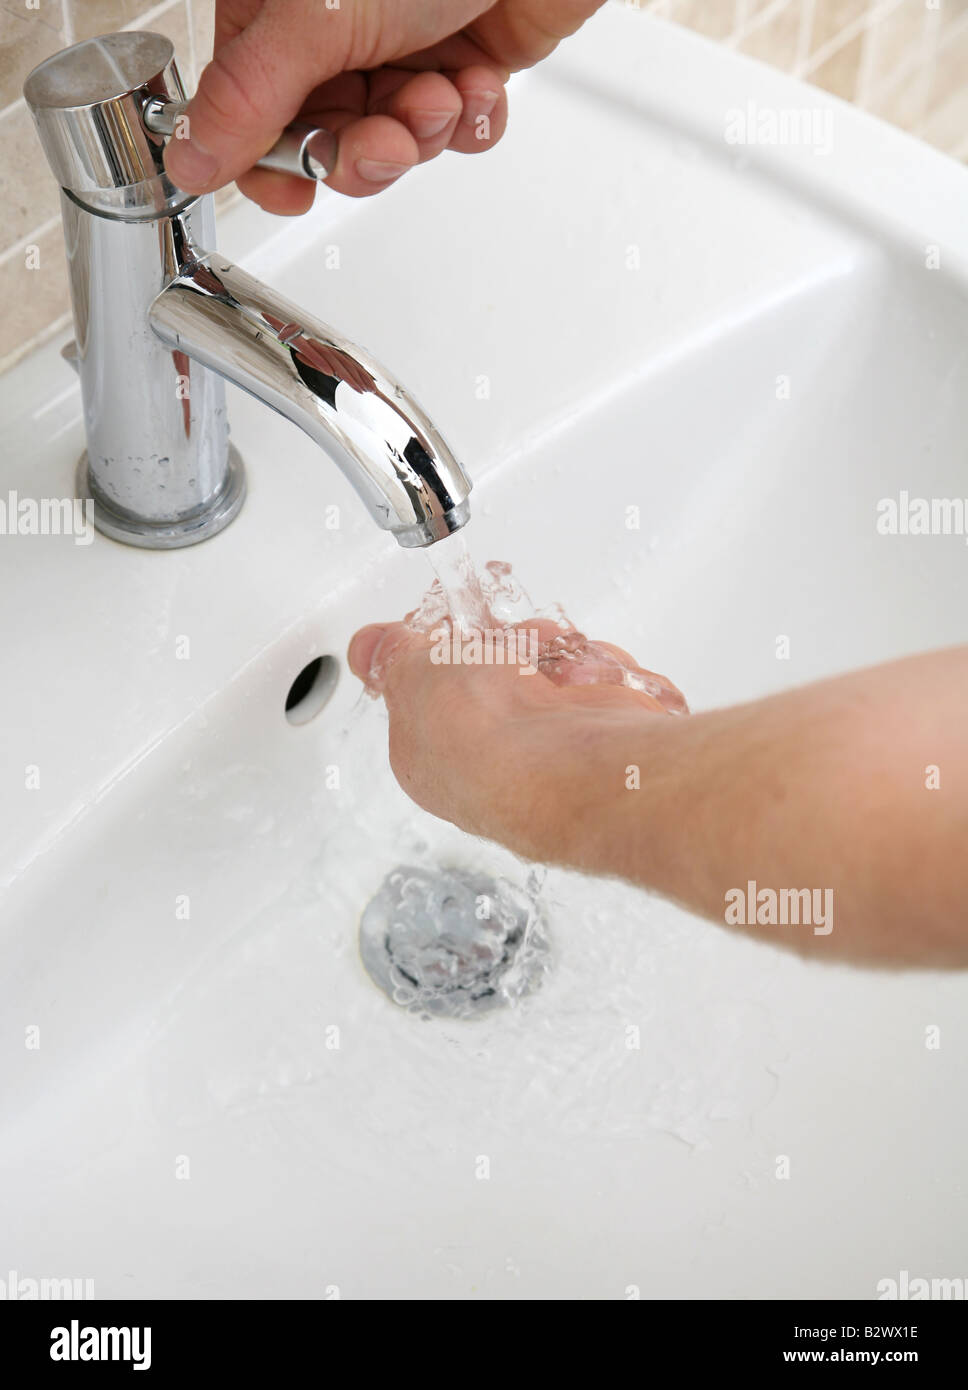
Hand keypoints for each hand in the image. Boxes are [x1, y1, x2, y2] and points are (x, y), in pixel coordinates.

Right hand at [165, 0, 605, 211]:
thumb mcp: (318, 15)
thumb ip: (250, 95)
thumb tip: (189, 158)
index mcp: (277, 13)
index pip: (249, 115)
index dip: (272, 164)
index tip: (296, 190)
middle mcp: (335, 34)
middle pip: (325, 143)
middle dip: (364, 151)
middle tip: (390, 132)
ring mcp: (401, 50)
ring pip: (394, 144)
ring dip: (423, 133)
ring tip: (442, 90)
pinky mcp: (463, 65)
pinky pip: (455, 131)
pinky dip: (471, 121)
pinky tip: (477, 84)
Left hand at [347, 618, 684, 865]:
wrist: (571, 762)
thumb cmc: (486, 736)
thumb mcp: (410, 672)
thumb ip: (392, 654)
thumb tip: (367, 648)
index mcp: (431, 751)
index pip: (433, 684)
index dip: (446, 645)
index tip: (455, 626)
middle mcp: (492, 759)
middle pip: (499, 667)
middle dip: (513, 641)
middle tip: (513, 645)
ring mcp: (551, 750)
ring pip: (554, 667)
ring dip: (559, 651)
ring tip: (560, 667)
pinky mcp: (603, 739)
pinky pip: (603, 680)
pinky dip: (602, 670)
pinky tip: (592, 684)